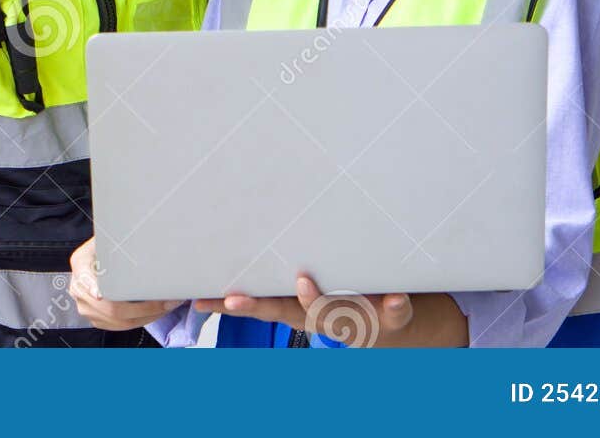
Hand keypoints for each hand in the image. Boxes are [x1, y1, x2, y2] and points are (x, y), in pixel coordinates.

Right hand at [67, 237, 181, 331]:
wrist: (96, 256)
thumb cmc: (106, 244)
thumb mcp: (107, 235)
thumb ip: (118, 236)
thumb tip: (145, 233)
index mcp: (80, 264)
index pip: (85, 278)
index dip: (93, 288)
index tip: (101, 295)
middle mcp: (79, 289)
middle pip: (110, 308)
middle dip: (144, 308)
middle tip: (167, 301)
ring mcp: (86, 306)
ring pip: (117, 322)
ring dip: (147, 317)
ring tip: (167, 306)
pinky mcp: (96, 318)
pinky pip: (118, 326)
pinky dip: (140, 321)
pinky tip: (155, 312)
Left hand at [192, 275, 413, 346]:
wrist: (372, 320)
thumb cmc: (379, 308)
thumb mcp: (393, 313)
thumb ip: (397, 309)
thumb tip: (399, 302)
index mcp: (333, 316)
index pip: (319, 309)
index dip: (311, 298)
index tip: (302, 280)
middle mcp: (308, 317)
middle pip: (279, 312)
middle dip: (255, 308)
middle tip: (233, 302)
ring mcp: (293, 311)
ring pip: (260, 307)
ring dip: (232, 306)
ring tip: (203, 301)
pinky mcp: (284, 303)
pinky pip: (254, 300)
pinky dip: (227, 302)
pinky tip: (201, 298)